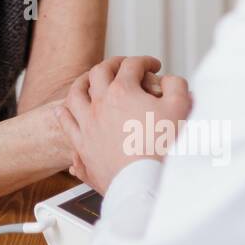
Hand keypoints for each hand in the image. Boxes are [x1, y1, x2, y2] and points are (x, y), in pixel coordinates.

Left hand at [56, 55, 190, 193]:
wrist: (144, 183)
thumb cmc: (163, 149)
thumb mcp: (181, 109)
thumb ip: (176, 86)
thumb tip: (170, 79)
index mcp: (123, 92)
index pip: (132, 65)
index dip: (145, 61)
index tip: (153, 65)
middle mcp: (100, 105)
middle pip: (99, 72)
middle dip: (113, 63)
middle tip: (122, 64)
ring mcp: (88, 125)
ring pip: (75, 95)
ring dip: (81, 82)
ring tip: (86, 80)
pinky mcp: (82, 146)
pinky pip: (67, 125)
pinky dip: (64, 115)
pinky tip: (63, 112)